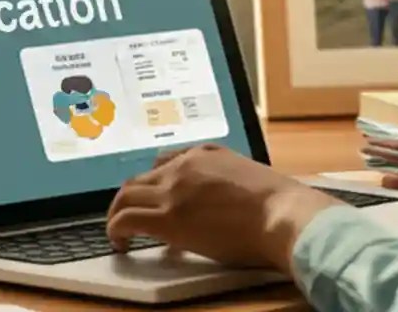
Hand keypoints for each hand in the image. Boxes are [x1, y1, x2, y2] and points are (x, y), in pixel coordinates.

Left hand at [105, 144, 341, 272]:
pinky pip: (124, 220)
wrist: (282, 214)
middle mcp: (184, 167)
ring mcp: (173, 191)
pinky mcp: (168, 219)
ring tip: (120, 232)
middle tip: (131, 217)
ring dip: (118, 213)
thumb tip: (220, 202)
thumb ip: (226, 179)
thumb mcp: (249, 174)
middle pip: (140, 178)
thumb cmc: (278, 203)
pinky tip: (121, 244)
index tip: (157, 199)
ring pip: (125, 196)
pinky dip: (115, 231)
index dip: (156, 183)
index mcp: (205, 154)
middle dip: (131, 199)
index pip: (166, 161)